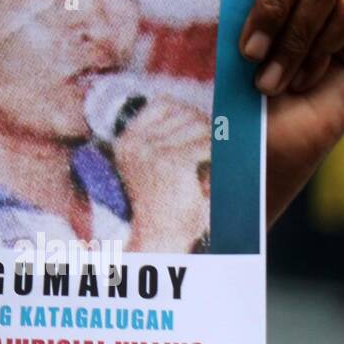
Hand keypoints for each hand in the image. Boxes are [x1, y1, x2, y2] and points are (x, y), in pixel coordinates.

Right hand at [112, 97, 211, 251]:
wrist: (162, 240)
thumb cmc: (165, 205)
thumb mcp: (157, 166)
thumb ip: (168, 138)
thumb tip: (202, 111)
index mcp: (126, 141)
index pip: (163, 103)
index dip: (186, 114)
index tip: (196, 136)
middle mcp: (134, 142)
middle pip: (185, 113)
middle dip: (203, 131)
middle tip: (206, 159)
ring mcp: (151, 151)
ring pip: (200, 126)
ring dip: (211, 145)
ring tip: (206, 170)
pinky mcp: (171, 162)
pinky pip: (208, 145)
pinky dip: (217, 157)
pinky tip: (210, 175)